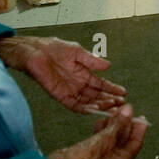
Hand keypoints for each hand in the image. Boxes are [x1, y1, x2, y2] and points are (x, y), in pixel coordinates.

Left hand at [0, 36, 126, 113]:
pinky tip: (95, 110)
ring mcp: (70, 91)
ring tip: (112, 107)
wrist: (35, 51)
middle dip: (109, 100)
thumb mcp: (77, 52)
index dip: (112, 89)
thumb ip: (91, 60)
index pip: (101, 85)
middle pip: (97, 96)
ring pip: (88, 103)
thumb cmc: (53, 48)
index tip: (123, 93)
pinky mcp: (60, 96)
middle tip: (121, 104)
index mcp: (84, 73)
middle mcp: (78, 84)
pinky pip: (74, 105)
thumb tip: (108, 65)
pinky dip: (85, 109)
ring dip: (100, 106)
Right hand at [47, 104, 147, 158]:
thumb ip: (118, 124)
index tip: (142, 117)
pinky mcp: (92, 153)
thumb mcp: (104, 139)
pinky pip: (102, 139)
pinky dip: (103, 129)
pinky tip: (101, 121)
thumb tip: (128, 110)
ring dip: (114, 125)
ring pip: (113, 138)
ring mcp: (102, 158)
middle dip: (125, 124)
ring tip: (113, 112)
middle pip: (124, 139)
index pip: (136, 143)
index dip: (139, 129)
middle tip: (125, 110)